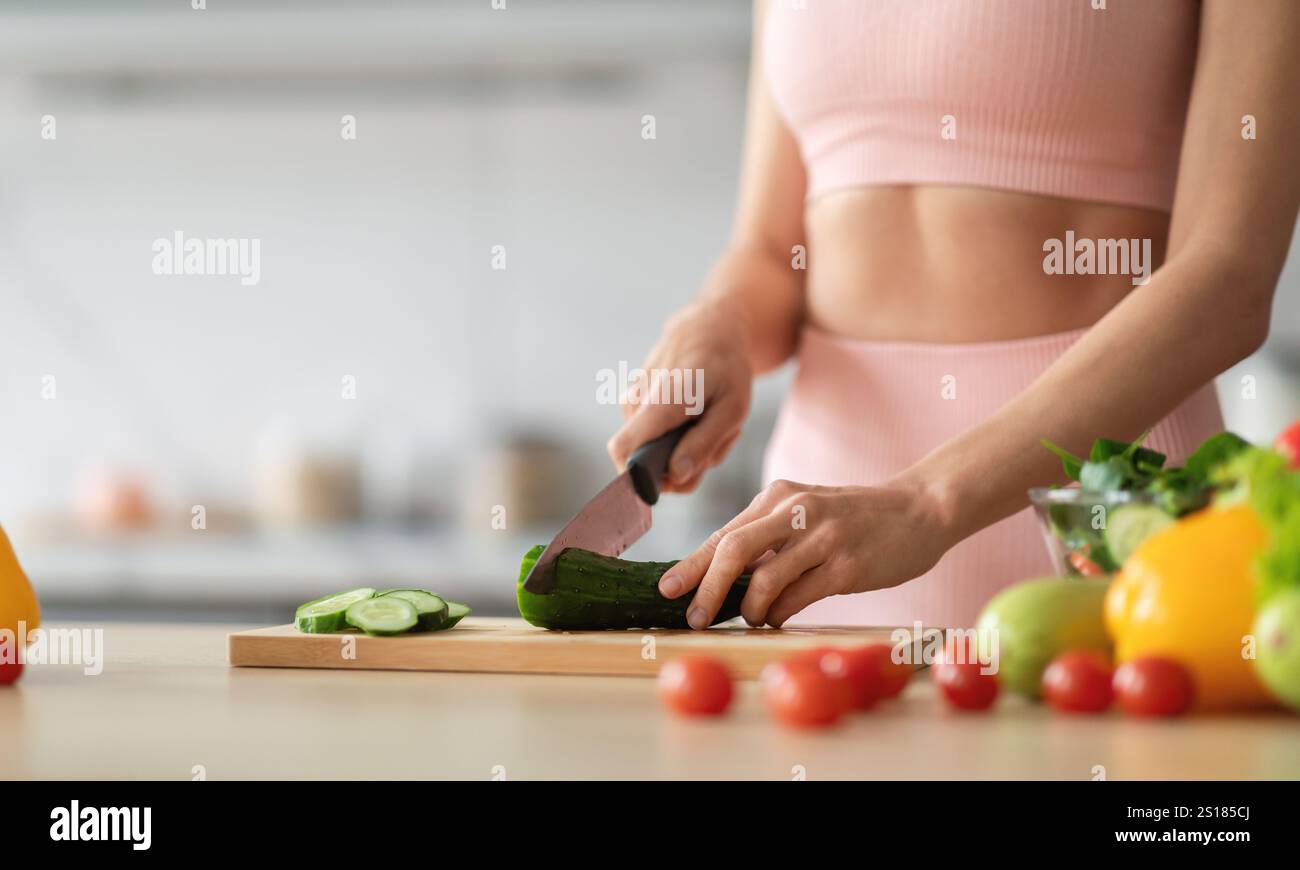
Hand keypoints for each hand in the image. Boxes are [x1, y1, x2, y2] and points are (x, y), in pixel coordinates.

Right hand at [606, 299, 753, 492]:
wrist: (709, 327)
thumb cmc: (726, 367)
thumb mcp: (732, 408)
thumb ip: (703, 444)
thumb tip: (674, 476)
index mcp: (660, 402)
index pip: (623, 450)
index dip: (636, 478)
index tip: (668, 484)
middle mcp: (636, 401)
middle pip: (647, 461)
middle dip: (683, 465)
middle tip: (716, 442)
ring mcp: (631, 400)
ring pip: (654, 450)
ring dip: (685, 448)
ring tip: (708, 421)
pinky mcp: (634, 402)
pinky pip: (653, 436)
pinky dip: (678, 436)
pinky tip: (695, 414)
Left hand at [659, 478, 954, 627]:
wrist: (918, 509)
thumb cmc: (853, 519)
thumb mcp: (805, 514)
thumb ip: (767, 539)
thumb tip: (719, 577)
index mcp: (778, 497)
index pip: (723, 534)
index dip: (690, 566)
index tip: (667, 590)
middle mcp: (796, 511)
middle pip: (733, 552)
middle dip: (705, 589)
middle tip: (694, 617)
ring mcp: (823, 538)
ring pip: (765, 580)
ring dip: (749, 609)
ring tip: (750, 619)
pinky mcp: (847, 565)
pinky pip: (799, 597)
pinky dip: (780, 614)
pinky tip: (776, 620)